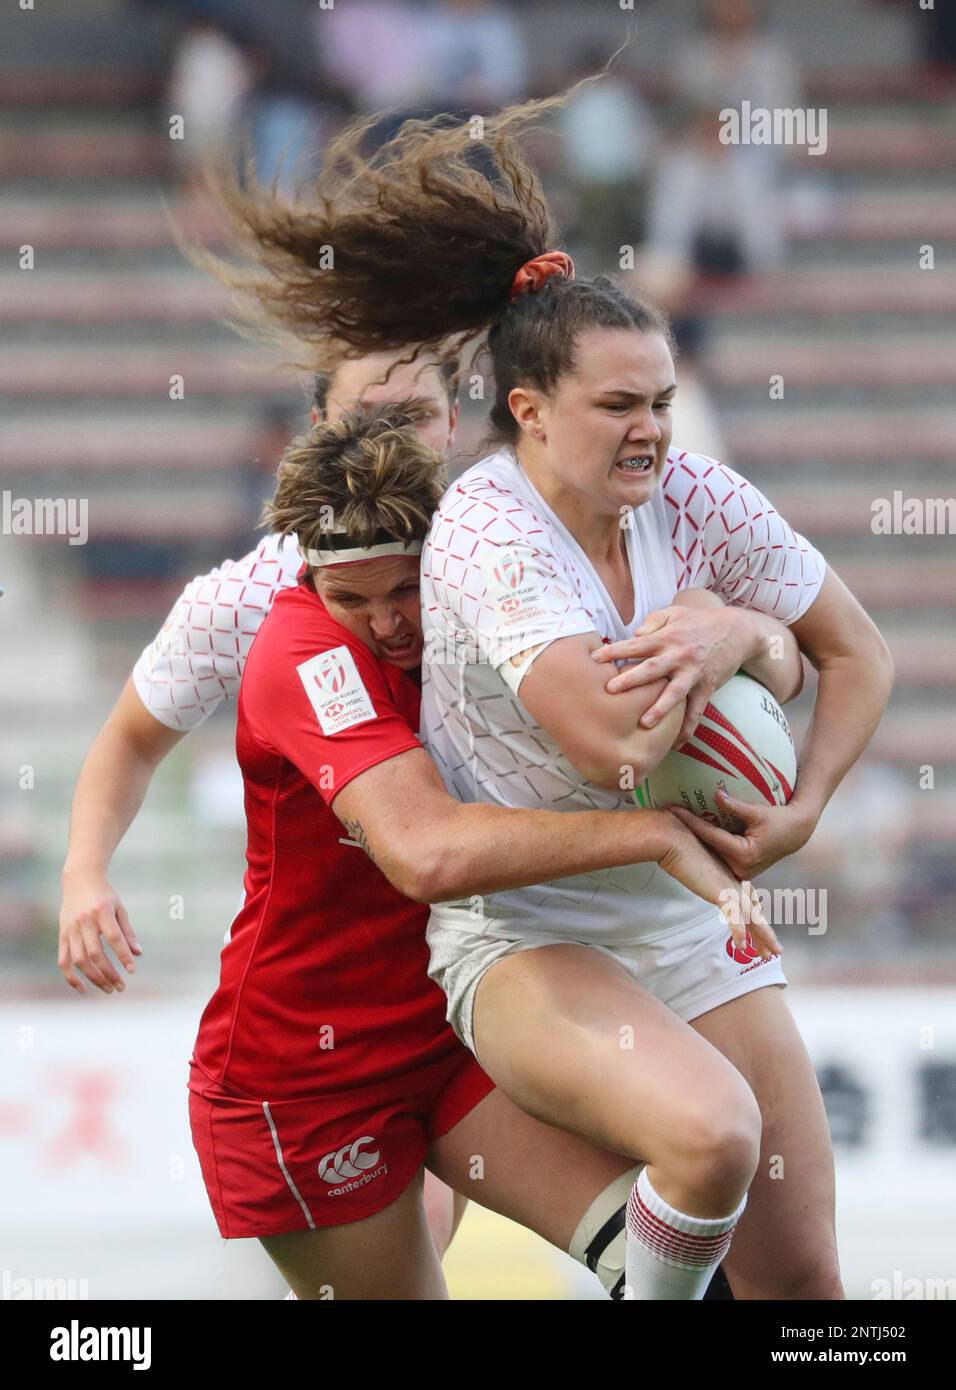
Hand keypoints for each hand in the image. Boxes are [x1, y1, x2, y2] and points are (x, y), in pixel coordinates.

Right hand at [58, 870, 140, 994]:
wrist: (80, 880)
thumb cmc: (105, 895)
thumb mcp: (120, 908)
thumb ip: (128, 932)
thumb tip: (138, 954)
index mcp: (102, 912)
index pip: (114, 938)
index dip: (123, 956)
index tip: (132, 971)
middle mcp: (85, 921)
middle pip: (96, 954)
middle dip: (109, 973)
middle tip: (121, 987)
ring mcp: (71, 929)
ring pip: (79, 960)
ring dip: (94, 978)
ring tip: (108, 989)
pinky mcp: (62, 935)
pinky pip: (63, 961)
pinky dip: (71, 977)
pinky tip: (83, 989)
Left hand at [592, 605, 755, 746]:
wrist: (737, 630)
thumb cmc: (699, 621)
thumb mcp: (675, 613)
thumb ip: (653, 622)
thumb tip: (634, 635)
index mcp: (666, 637)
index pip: (636, 644)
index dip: (615, 650)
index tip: (595, 658)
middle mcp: (678, 655)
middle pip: (652, 669)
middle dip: (631, 680)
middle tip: (610, 690)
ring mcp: (693, 673)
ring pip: (675, 693)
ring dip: (660, 708)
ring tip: (644, 723)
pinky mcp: (707, 687)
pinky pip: (697, 710)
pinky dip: (688, 727)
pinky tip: (677, 743)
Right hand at [656, 812, 780, 958]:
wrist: (673, 838)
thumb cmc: (677, 845)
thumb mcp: (690, 861)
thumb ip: (696, 869)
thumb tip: (689, 870)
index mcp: (727, 875)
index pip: (747, 898)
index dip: (755, 912)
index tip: (761, 923)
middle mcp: (732, 883)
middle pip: (754, 911)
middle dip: (764, 932)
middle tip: (775, 950)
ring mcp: (728, 888)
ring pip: (751, 918)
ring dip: (762, 937)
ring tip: (772, 954)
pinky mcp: (720, 892)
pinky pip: (733, 917)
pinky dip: (738, 932)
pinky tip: (742, 945)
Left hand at [667, 790, 817, 879]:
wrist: (796, 833)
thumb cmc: (780, 820)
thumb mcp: (758, 811)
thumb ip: (736, 806)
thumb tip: (716, 795)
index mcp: (744, 854)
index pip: (710, 835)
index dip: (691, 821)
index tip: (673, 809)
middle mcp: (740, 868)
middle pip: (707, 847)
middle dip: (687, 831)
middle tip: (665, 815)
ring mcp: (739, 872)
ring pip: (711, 853)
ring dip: (694, 839)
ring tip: (671, 823)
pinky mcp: (739, 870)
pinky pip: (718, 855)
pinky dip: (706, 844)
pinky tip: (689, 833)